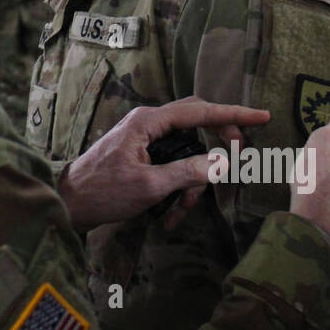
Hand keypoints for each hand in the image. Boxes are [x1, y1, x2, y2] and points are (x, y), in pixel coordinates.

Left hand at [59, 97, 269, 230]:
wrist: (67, 205)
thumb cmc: (102, 193)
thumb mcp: (149, 186)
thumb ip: (187, 172)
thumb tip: (221, 161)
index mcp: (148, 122)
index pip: (200, 110)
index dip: (233, 115)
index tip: (262, 117)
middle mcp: (147, 123)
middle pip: (196, 124)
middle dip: (215, 151)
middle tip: (233, 167)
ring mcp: (144, 138)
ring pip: (186, 152)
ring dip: (190, 184)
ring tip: (178, 214)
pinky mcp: (142, 155)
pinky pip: (171, 166)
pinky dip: (176, 190)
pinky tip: (168, 218)